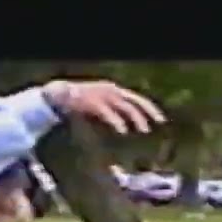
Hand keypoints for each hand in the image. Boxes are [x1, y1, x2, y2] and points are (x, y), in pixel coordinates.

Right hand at [42, 80, 166, 134]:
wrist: (60, 95)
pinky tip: (123, 131)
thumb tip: (126, 126)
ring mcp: (102, 95)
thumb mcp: (102, 106)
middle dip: (148, 112)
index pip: (138, 99)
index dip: (151, 108)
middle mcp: (112, 90)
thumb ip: (114, 112)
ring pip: (125, 106)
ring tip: (144, 130)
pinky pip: (108, 112)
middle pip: (135, 100)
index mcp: (115, 91)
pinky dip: (116, 121)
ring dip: (136, 118)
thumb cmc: (82, 104)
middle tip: (159, 123)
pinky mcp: (92, 102)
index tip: (161, 120)